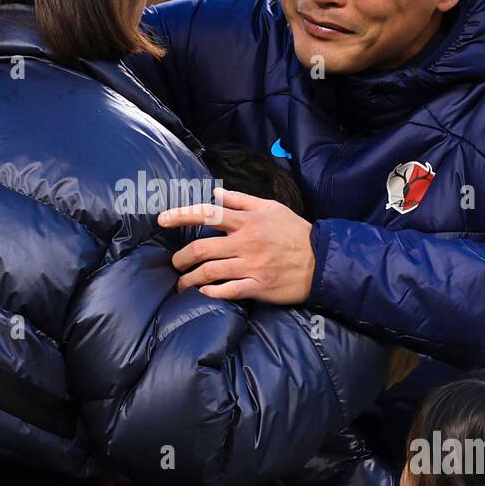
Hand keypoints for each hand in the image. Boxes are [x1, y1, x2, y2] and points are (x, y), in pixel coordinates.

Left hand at [157, 188, 315, 302]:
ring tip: (182, 283)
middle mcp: (246, 243)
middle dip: (181, 257)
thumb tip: (215, 192)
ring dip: (190, 279)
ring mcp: (251, 266)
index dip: (181, 215)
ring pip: (210, 272)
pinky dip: (212, 292)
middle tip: (174, 263)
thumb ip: (241, 200)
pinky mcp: (258, 287)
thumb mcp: (271, 208)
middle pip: (202, 248)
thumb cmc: (295, 232)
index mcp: (247, 221)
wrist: (322, 261)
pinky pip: (228, 291)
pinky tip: (204, 293)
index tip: (162, 219)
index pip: (207, 214)